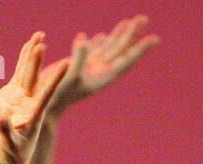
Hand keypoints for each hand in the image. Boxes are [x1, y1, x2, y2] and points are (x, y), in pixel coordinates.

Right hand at [0, 32, 68, 163]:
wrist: (8, 156)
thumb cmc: (11, 154)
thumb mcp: (8, 145)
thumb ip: (4, 130)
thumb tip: (0, 117)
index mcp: (33, 115)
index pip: (46, 93)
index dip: (55, 79)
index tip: (67, 65)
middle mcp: (30, 103)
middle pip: (34, 78)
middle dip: (37, 60)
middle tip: (42, 43)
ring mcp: (22, 97)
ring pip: (28, 71)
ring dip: (32, 54)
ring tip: (39, 35)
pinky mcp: (13, 95)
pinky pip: (19, 73)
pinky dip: (22, 59)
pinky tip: (29, 44)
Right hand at [42, 15, 159, 116]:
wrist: (48, 106)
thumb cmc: (59, 95)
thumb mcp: (70, 76)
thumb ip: (79, 57)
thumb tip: (84, 37)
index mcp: (103, 76)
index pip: (127, 60)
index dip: (140, 49)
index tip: (155, 39)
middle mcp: (100, 71)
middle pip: (120, 49)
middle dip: (132, 34)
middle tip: (143, 18)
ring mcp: (90, 68)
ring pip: (108, 47)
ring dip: (118, 34)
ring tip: (129, 22)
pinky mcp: (78, 65)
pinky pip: (92, 50)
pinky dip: (98, 41)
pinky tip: (102, 36)